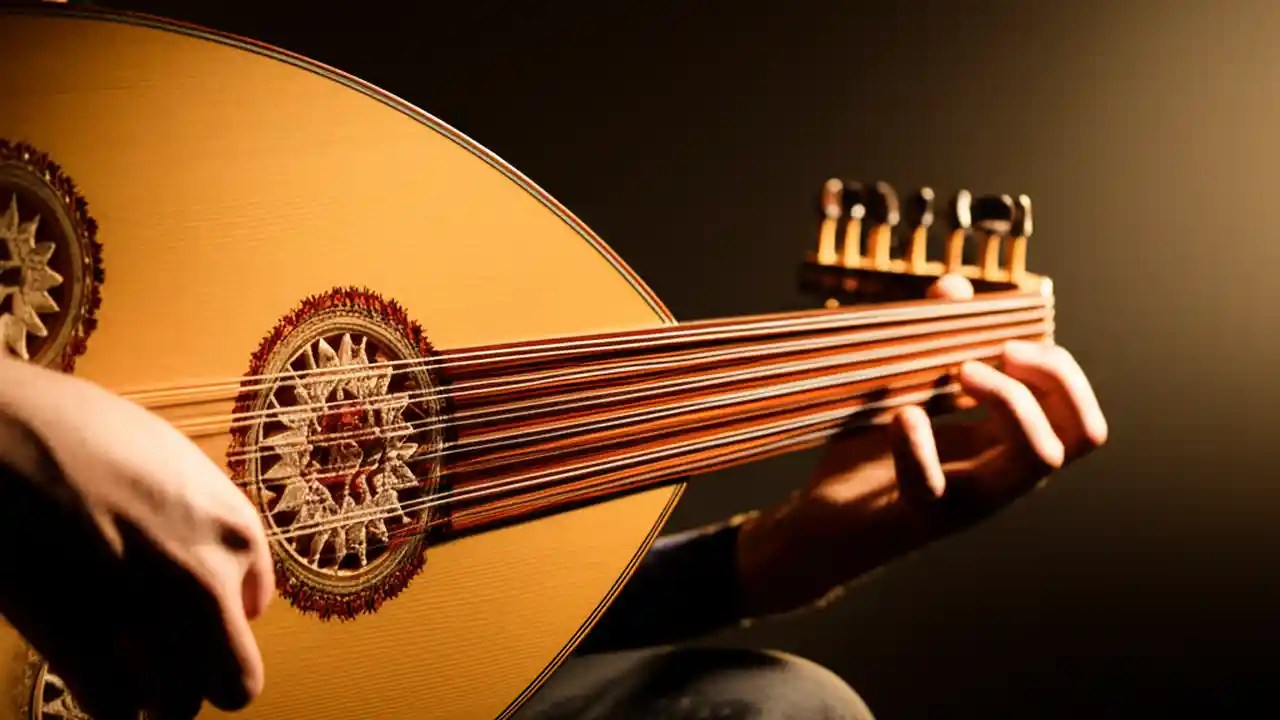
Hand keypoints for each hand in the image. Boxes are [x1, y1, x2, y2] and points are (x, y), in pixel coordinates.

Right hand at [0, 358, 272, 719]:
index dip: (216, 616)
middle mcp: (208, 578)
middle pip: (236, 683)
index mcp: (234, 528)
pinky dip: (105, 703)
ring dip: (153, 698)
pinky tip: (87, 675)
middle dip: (203, 680)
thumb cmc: (76, 432)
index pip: (255, 609)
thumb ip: (198, 521)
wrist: (3, 434)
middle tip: (165, 665)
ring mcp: (149, 615)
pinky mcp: (85, 643)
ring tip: (123, 671)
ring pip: (178, 708)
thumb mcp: (170, 463)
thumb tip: (203, 565)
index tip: (179, 609)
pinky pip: (114, 709)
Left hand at [734, 275, 1107, 616]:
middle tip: (1001, 352)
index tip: (1008, 338)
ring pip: (1041, 459)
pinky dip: (919, 445)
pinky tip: (901, 417)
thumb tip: (952, 287)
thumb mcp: (904, 386)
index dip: (1061, 369)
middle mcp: (1003, 477)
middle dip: (1057, 379)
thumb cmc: (868, 454)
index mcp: (1006, 448)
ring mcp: (969, 501)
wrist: (819, 525)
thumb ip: (932, 336)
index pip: (1079, 415)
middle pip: (1084, 434)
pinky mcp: (918, 516)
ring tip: (959, 371)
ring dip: (1012, 402)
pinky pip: (935, 487)